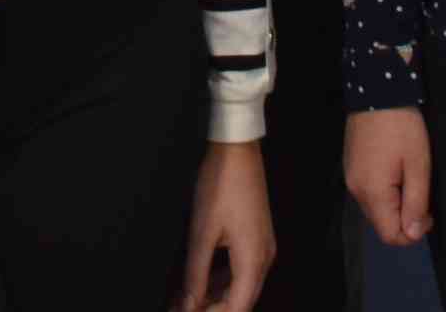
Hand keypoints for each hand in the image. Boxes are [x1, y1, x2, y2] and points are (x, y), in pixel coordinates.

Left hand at [175, 139, 271, 311]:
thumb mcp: (202, 232)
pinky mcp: (256, 236)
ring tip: (185, 298)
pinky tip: (201, 280)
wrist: (238, 150)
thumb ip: (196, 273)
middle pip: (241, 300)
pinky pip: (241, 269)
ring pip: (241, 285)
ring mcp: (262, 246)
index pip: (238, 307)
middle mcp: (263, 257)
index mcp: (253, 260)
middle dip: (212, 308)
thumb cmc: (221, 185)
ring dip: (215, 295)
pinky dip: (221, 279)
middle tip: (182, 307)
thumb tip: (190, 303)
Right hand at [344, 107, 433, 248]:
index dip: (413, 233)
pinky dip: (384, 193)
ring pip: (375, 209)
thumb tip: (412, 234)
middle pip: (381, 224)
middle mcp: (356, 190)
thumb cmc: (402, 127)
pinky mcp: (351, 167)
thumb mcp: (418, 164)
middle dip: (404, 219)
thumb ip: (416, 202)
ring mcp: (351, 178)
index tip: (428, 212)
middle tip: (422, 195)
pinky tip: (396, 172)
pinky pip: (368, 193)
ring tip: (410, 180)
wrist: (376, 90)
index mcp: (372, 192)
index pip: (390, 235)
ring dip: (395, 205)